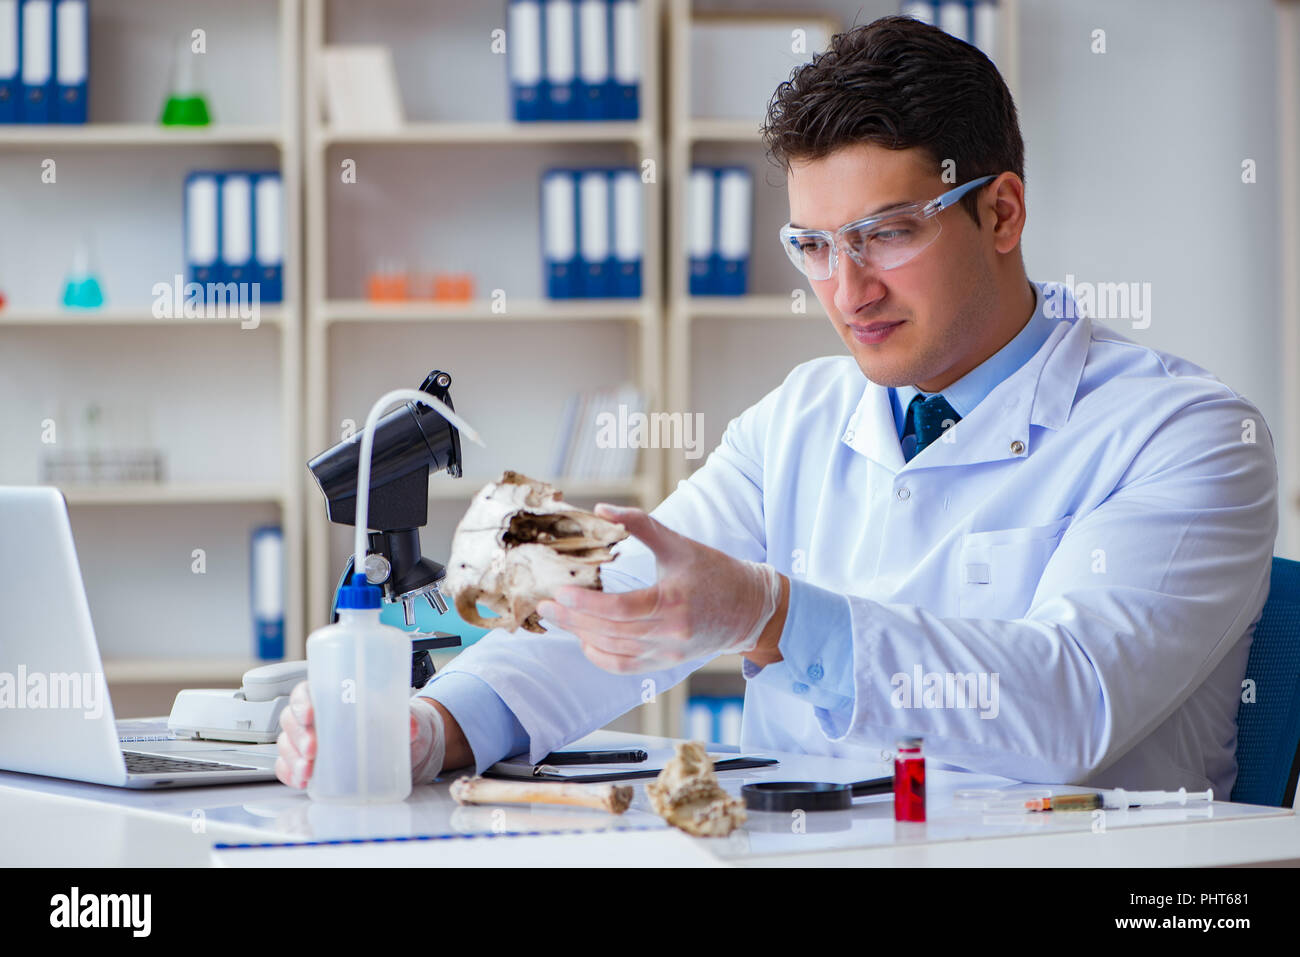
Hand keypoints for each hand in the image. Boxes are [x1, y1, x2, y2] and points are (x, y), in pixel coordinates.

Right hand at [275, 681, 447, 788]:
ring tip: (307, 770)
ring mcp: (308, 739)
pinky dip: (290, 774)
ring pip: (287, 744)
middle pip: (291, 719)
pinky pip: (289, 766)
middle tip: (312, 749)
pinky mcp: (309, 761)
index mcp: (331, 694)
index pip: (305, 691)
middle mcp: (315, 715)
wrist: (398, 745)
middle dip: (298, 735)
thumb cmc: (391, 722)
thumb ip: (408, 718)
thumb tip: (412, 727)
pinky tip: (300, 780)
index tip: (309, 714)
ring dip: (292, 758)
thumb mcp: (400, 716)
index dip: (301, 701)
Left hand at [535, 504, 784, 673]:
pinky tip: (583, 638)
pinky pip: (625, 666)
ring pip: (614, 652)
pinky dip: (600, 655)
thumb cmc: (714, 571)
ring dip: (582, 636)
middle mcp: (671, 633)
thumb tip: (600, 510)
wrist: (750, 608)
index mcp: (673, 602)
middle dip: (573, 619)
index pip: (620, 610)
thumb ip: (640, 525)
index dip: (586, 604)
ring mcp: (669, 653)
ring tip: (558, 618)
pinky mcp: (667, 663)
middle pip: (611, 632)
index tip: (559, 593)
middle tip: (545, 606)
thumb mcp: (678, 543)